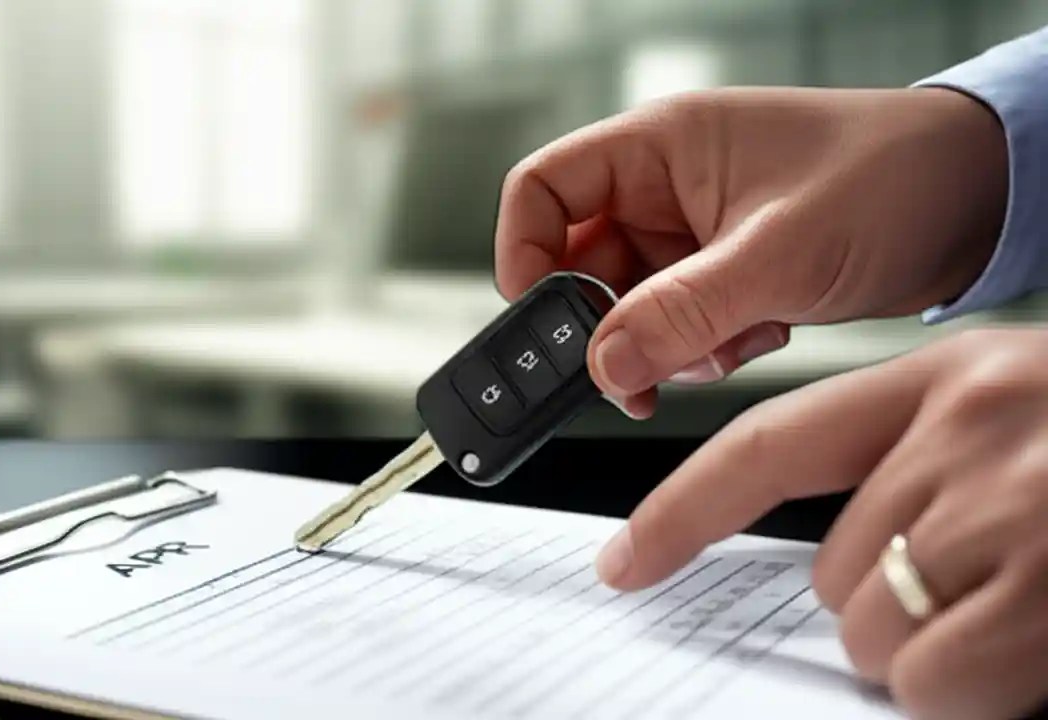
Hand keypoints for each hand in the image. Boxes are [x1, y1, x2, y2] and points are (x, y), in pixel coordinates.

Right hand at [493, 86, 1008, 417]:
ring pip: (630, 305)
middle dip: (603, 323)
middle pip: (580, 262)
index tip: (540, 320)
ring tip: (718, 346)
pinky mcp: (727, 274)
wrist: (980, 201)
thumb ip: (681, 312)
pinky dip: (703, 348)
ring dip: (663, 343)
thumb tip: (604, 362)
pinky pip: (678, 325)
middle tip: (628, 368)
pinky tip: (753, 335)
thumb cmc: (893, 177)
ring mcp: (696, 234)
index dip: (525, 253)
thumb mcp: (777, 252)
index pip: (544, 190)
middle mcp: (667, 188)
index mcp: (660, 146)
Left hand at [593, 327, 1047, 719]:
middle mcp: (967, 428)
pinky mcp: (1047, 589)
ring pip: (866, 631)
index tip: (623, 559)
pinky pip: (932, 680)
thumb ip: (916, 467)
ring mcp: (1009, 506)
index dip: (681, 510)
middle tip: (966, 582)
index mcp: (945, 378)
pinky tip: (1020, 645)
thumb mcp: (1015, 423)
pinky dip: (961, 688)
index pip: (767, 447)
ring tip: (1009, 604)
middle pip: (823, 569)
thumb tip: (837, 561)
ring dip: (920, 647)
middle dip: (874, 602)